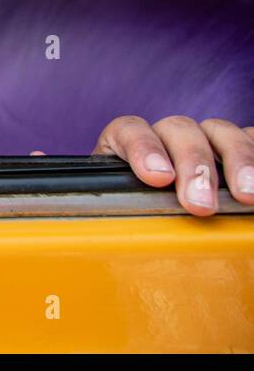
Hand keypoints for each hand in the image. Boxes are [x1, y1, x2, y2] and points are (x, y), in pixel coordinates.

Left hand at [92, 115, 253, 215]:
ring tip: (246, 194)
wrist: (188, 227)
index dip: (142, 148)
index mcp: (129, 149)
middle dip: (193, 166)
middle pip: (178, 130)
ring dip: (235, 159)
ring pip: (219, 131)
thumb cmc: (147, 222)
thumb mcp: (131, 216)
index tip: (158, 177)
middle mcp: (167, 137)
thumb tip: (132, 239)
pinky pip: (251, 139)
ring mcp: (205, 139)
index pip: (128, 130)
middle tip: (202, 204)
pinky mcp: (239, 148)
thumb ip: (132, 214)